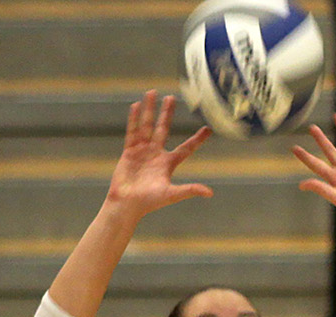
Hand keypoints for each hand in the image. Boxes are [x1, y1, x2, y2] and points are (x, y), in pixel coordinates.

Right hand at [106, 91, 212, 218]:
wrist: (126, 204)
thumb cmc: (149, 202)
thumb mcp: (171, 194)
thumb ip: (189, 190)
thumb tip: (209, 193)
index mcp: (169, 163)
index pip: (187, 148)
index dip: (198, 139)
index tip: (208, 129)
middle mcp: (157, 154)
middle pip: (164, 129)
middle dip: (167, 113)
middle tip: (171, 97)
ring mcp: (142, 151)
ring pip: (147, 126)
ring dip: (150, 110)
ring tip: (152, 92)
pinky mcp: (129, 151)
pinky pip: (132, 132)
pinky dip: (134, 119)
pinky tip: (136, 106)